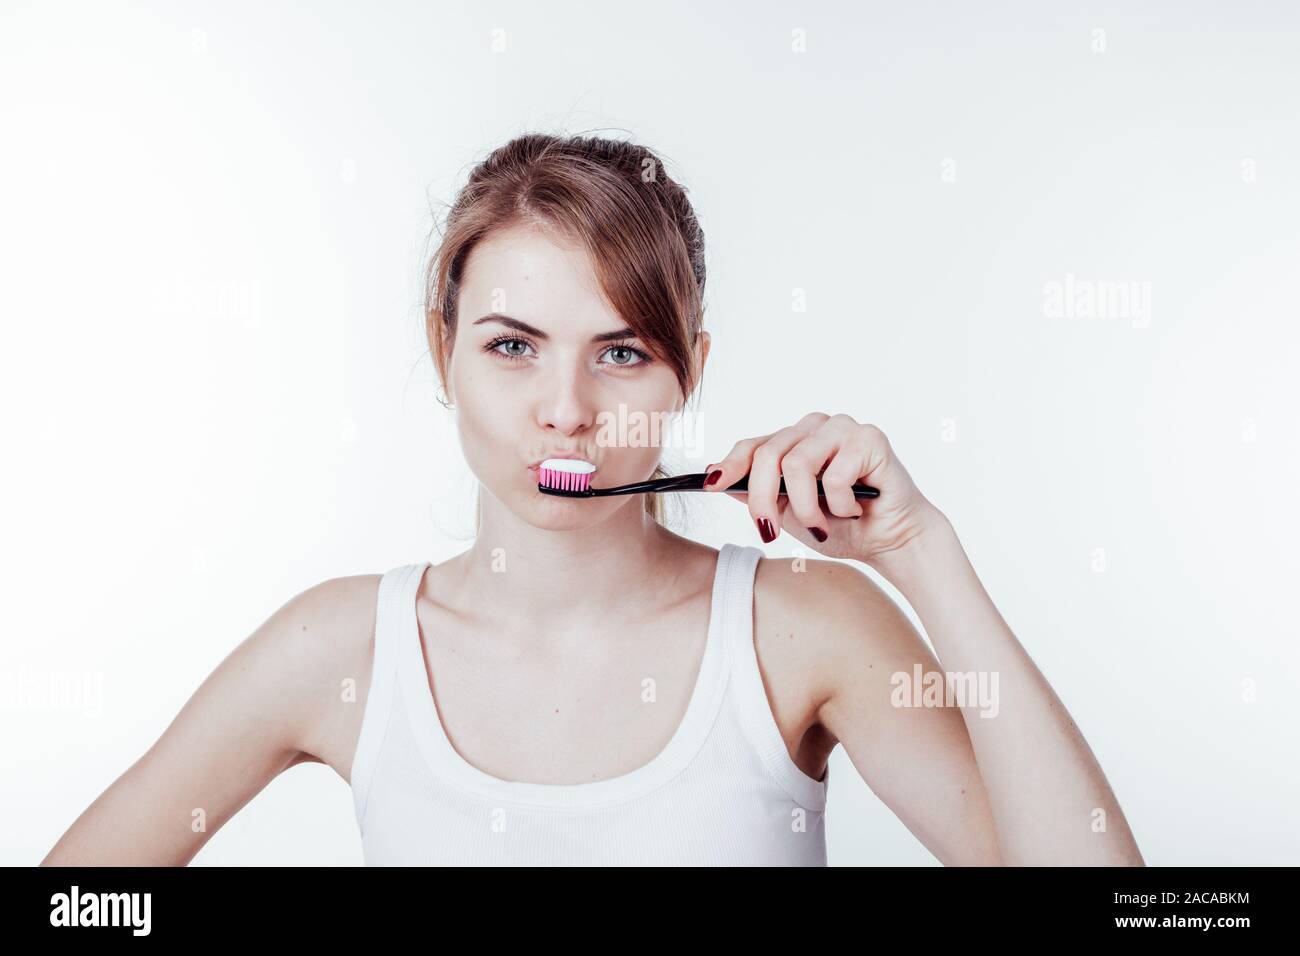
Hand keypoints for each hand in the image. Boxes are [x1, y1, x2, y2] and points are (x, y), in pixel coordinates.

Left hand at [703, 412, 943, 563]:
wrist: (891, 541)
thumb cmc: (843, 526)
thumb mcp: (789, 514)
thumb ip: (757, 494)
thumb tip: (713, 478)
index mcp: (795, 440)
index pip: (754, 445)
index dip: (730, 465)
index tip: (710, 486)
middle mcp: (816, 427)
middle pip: (769, 454)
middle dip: (763, 499)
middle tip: (769, 532)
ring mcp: (842, 428)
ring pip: (797, 464)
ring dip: (805, 506)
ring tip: (822, 524)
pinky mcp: (869, 437)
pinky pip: (835, 474)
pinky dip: (840, 504)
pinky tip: (855, 509)